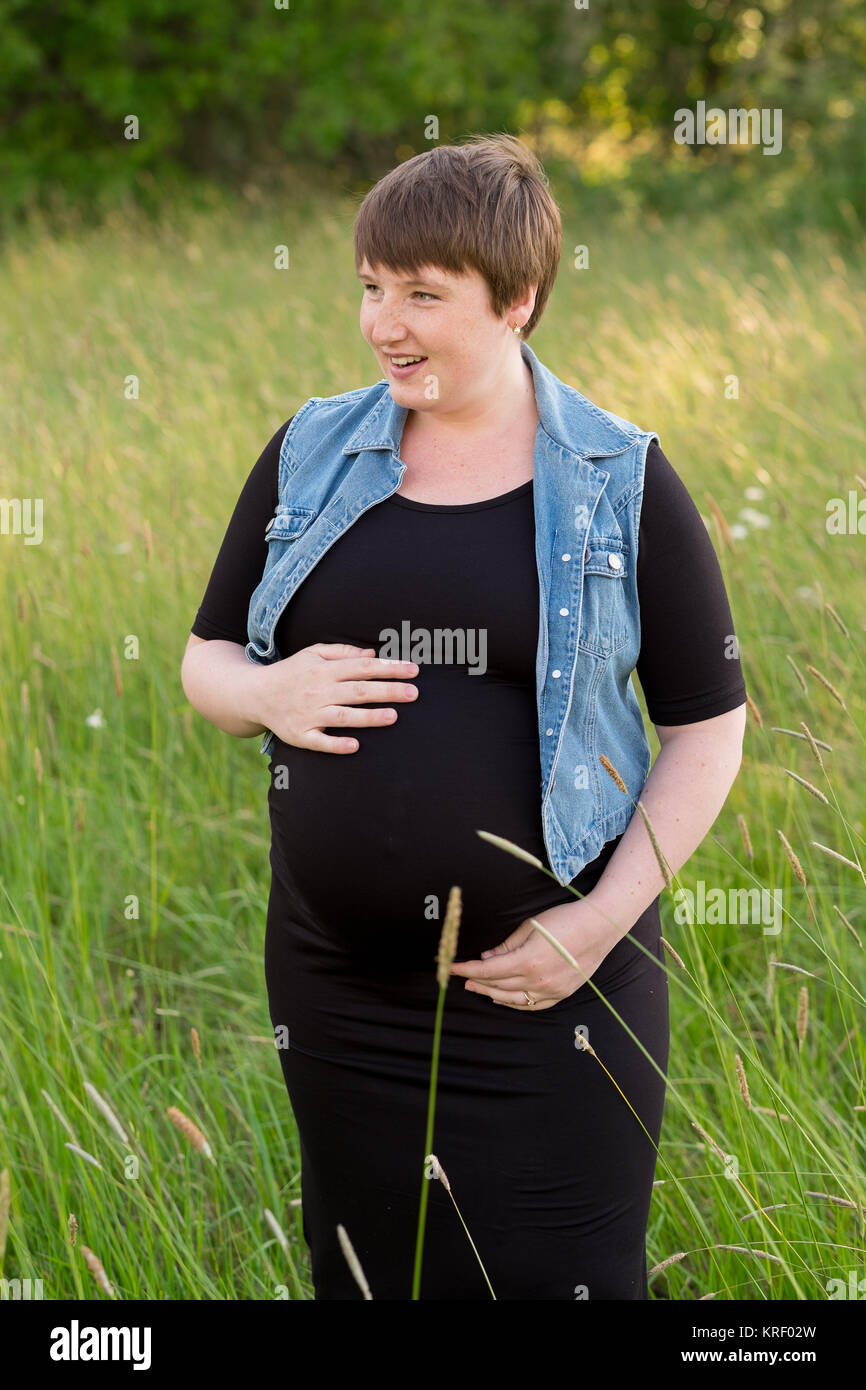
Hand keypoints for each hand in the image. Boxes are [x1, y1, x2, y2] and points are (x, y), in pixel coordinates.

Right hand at [253, 643, 419, 752]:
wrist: (254, 694)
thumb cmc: (291, 673)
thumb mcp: (313, 654)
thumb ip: (342, 652)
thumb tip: (373, 655)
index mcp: (323, 670)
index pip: (362, 667)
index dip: (389, 668)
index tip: (413, 670)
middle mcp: (317, 691)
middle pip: (357, 691)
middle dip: (387, 691)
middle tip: (413, 693)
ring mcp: (308, 714)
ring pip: (342, 716)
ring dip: (368, 717)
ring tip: (394, 716)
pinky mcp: (299, 735)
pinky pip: (320, 741)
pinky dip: (336, 743)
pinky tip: (355, 745)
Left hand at [448, 898, 621, 1010]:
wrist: (600, 927)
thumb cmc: (564, 920)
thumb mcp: (531, 926)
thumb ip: (507, 946)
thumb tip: (487, 959)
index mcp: (527, 961)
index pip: (487, 970)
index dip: (466, 969)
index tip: (450, 966)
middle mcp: (538, 981)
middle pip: (498, 986)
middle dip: (476, 980)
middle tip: (460, 976)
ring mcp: (551, 991)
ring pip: (513, 999)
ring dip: (492, 994)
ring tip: (477, 987)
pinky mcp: (562, 993)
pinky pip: (533, 1005)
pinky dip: (515, 1003)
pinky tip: (504, 999)